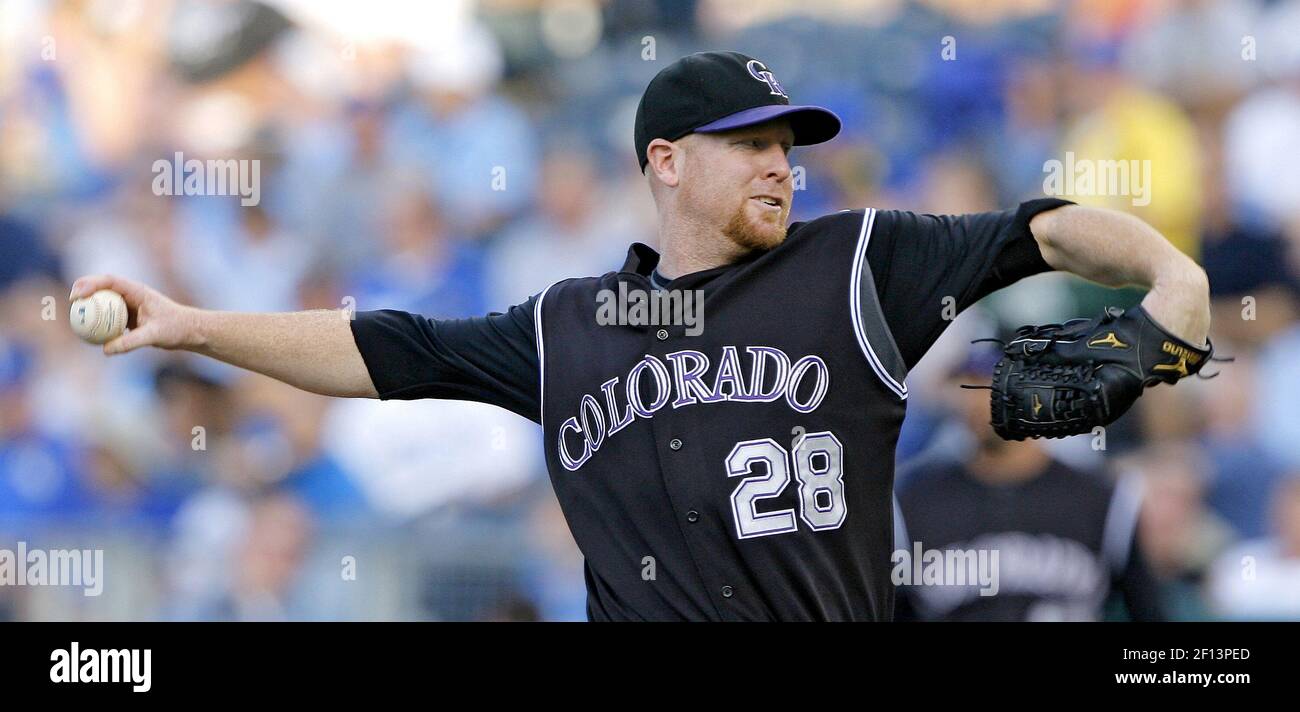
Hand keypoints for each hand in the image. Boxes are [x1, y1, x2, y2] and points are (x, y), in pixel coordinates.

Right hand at [69, 275, 199, 354]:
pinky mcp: (129, 316)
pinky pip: (109, 316)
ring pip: (105, 302)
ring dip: (90, 305)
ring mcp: (130, 305)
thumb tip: (106, 349)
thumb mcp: (154, 335)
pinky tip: (88, 333)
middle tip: (70, 301)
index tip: (77, 293)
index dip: (91, 283)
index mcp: (138, 291)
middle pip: (103, 287)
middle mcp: (132, 295)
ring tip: (74, 315)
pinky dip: (98, 321)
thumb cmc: (176, 329)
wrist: (189, 332)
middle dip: (84, 289)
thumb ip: (130, 342)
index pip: (111, 281)